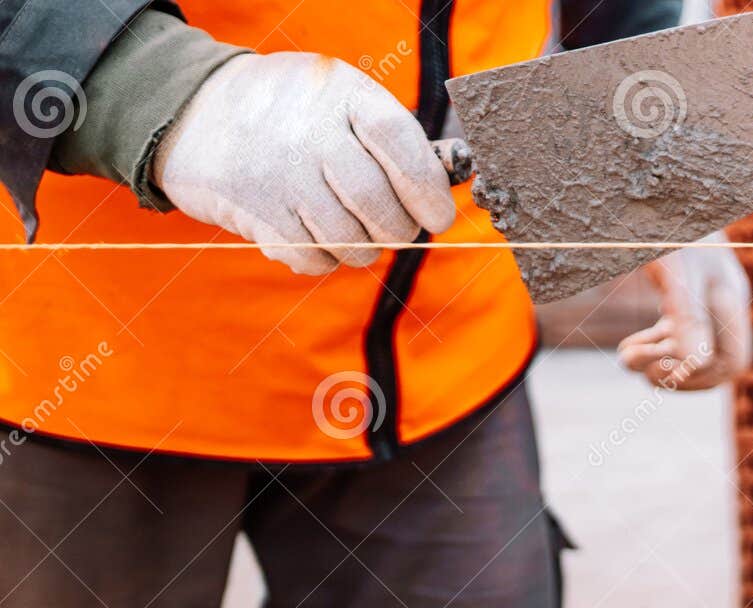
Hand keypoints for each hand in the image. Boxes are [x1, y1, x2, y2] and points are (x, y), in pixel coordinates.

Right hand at [153, 53, 455, 274]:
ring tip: (346, 223)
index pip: (402, 146)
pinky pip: (314, 259)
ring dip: (360, 247)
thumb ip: (394, 140)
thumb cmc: (294, 114)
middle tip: (393, 227)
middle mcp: (309, 131)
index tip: (438, 216)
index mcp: (343, 95)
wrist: (196, 113)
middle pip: (379, 206)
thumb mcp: (342, 100)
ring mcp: (278, 173)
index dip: (428, 191)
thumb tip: (449, 189)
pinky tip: (310, 230)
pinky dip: (322, 258)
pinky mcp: (254, 210)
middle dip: (397, 230)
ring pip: (351, 242)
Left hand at [618, 237, 752, 390]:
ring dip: (659, 367)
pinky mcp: (681, 303)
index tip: (664, 358)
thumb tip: (695, 365)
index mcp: (729, 295)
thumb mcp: (673, 270)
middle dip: (676, 373)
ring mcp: (702, 305)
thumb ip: (687, 316)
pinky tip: (629, 348)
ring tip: (627, 354)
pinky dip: (653, 355)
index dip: (703, 371)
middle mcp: (720, 304)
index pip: (735, 359)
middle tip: (640, 361)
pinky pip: (677, 347)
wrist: (649, 189)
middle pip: (716, 367)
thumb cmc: (663, 225)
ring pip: (694, 361)